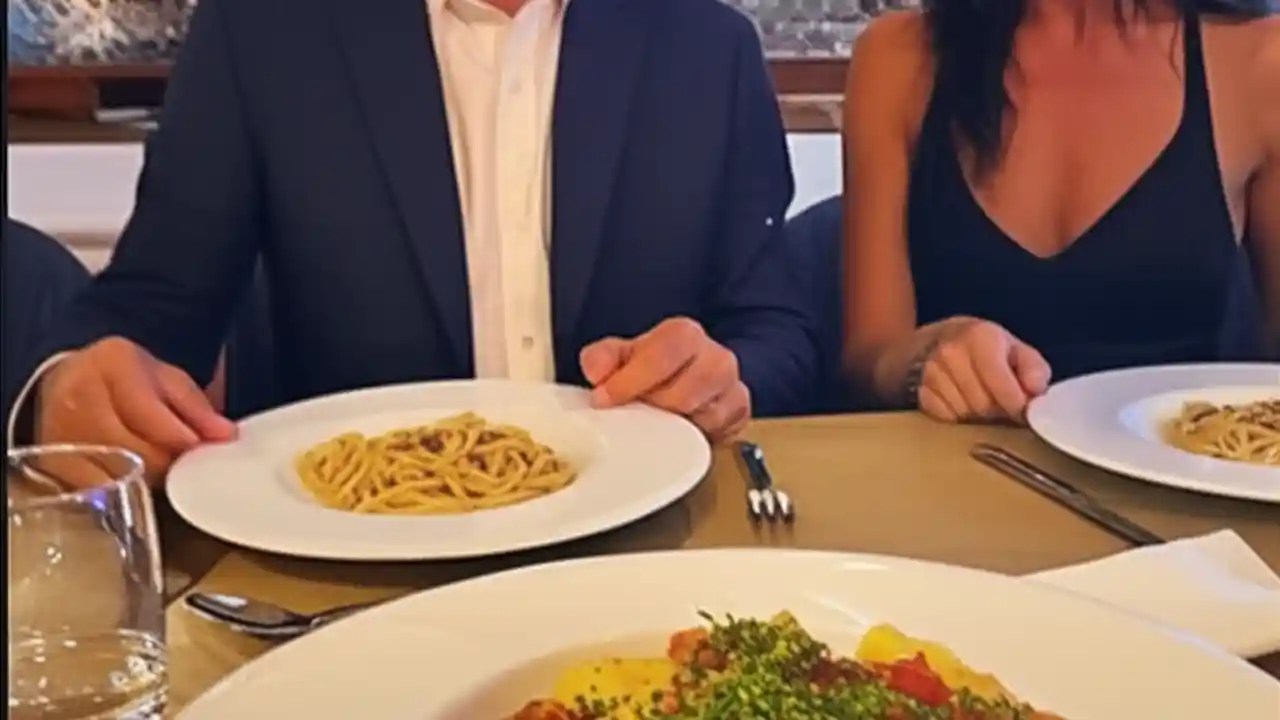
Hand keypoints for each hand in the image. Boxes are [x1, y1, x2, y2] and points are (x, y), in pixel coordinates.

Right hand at [35, 336, 237, 485]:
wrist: (70, 380)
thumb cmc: (127, 379)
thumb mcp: (167, 380)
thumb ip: (197, 407)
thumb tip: (226, 436)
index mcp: (112, 365)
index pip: (151, 415)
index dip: (182, 439)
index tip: (202, 448)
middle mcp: (79, 398)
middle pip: (136, 451)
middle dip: (168, 460)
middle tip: (182, 458)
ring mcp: (60, 433)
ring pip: (119, 475)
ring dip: (149, 477)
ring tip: (158, 461)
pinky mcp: (53, 463)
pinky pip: (99, 490)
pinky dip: (124, 488)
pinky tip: (134, 473)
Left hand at [579, 317, 749, 441]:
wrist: (691, 375)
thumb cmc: (654, 368)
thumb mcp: (622, 356)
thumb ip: (603, 358)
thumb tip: (597, 372)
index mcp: (686, 335)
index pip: (664, 354)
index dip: (631, 379)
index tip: (605, 399)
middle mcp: (718, 360)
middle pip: (682, 395)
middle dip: (650, 409)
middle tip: (632, 414)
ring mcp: (734, 391)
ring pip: (699, 422)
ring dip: (669, 429)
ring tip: (653, 423)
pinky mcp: (741, 419)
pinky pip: (715, 438)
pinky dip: (690, 441)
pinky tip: (675, 432)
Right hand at [916, 319, 1051, 423]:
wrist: (940, 340)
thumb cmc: (987, 349)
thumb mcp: (1016, 350)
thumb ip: (1034, 370)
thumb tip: (1035, 391)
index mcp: (980, 337)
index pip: (1003, 387)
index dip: (1018, 405)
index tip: (1023, 410)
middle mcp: (951, 352)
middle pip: (984, 405)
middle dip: (998, 411)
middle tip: (1002, 403)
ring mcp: (931, 372)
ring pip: (964, 414)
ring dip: (977, 415)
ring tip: (981, 399)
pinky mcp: (920, 390)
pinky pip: (946, 418)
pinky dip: (957, 417)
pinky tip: (962, 402)